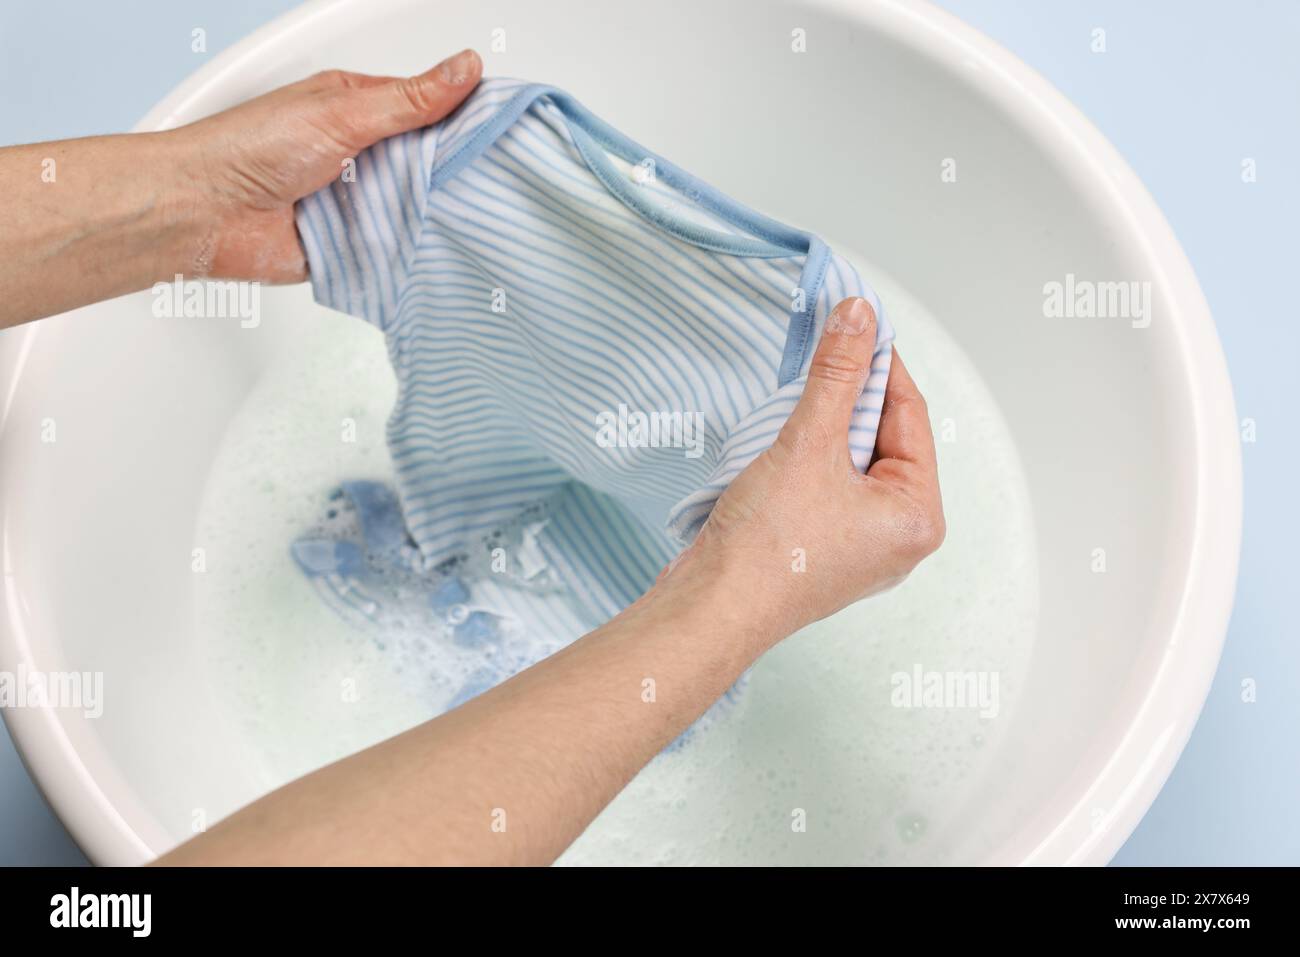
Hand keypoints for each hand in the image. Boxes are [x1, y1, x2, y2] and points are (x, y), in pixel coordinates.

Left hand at [171, 49, 482, 281]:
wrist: (205, 214)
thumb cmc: (252, 149)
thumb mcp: (343, 111)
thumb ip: (411, 100)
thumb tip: (465, 68)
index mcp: (362, 108)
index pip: (433, 111)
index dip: (468, 120)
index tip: (506, 131)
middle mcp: (363, 153)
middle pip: (430, 164)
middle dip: (455, 176)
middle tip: (495, 182)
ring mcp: (359, 201)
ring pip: (417, 209)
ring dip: (432, 216)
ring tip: (471, 218)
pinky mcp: (353, 245)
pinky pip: (395, 250)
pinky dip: (409, 252)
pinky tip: (434, 251)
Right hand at [662, 296, 944, 645]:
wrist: (712, 609)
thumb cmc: (769, 548)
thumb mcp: (809, 442)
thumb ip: (838, 375)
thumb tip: (859, 317)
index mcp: (918, 516)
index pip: (910, 416)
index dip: (881, 363)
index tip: (856, 322)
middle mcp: (899, 535)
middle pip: (884, 437)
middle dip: (850, 397)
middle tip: (821, 355)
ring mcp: (861, 545)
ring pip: (852, 460)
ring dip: (824, 425)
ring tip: (796, 402)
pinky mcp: (823, 548)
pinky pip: (828, 485)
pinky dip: (809, 456)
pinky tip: (782, 443)